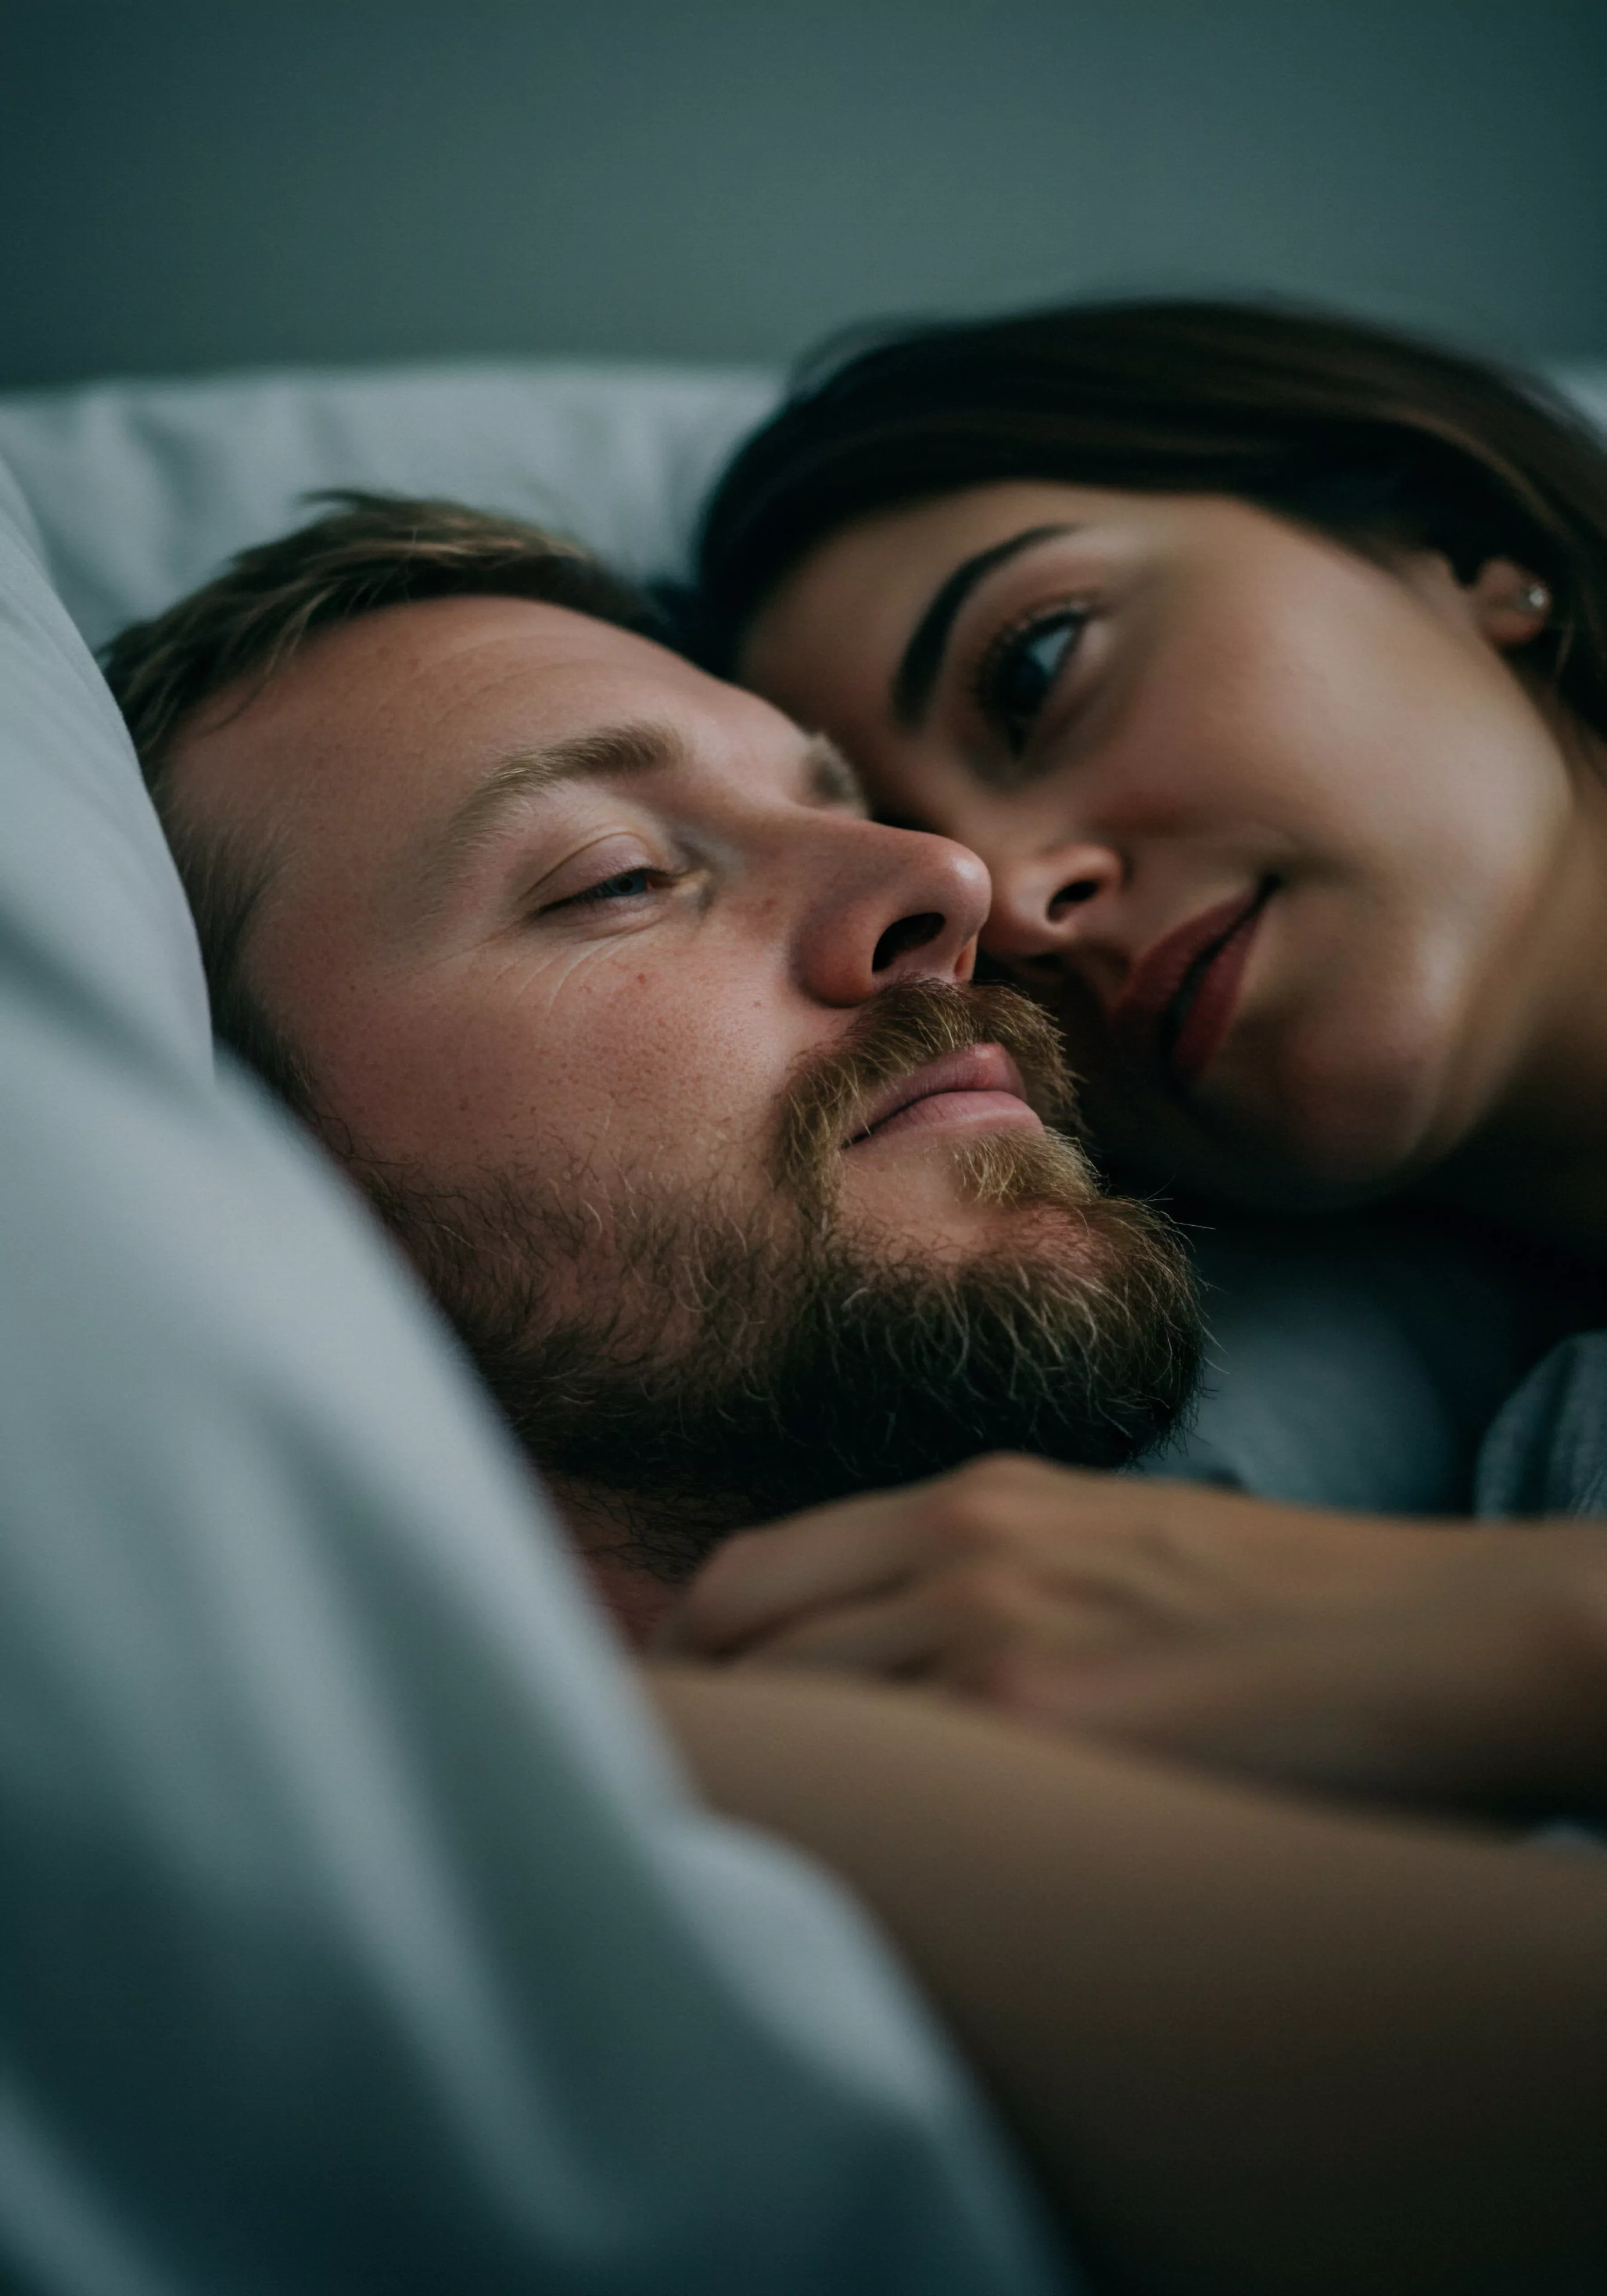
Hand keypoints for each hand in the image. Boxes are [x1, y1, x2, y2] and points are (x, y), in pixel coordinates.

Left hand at [657, 1456, 1606, 1815]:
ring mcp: (993, 1630)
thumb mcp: (1108, 1545)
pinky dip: (833, 1822)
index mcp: (978, 1497)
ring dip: (751, 1780)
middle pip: (741, 1634)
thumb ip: (986, 1575)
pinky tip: (830, 1873)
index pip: (754, 1569)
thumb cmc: (1288, 1612)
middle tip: (669, 1799)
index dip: (686, 1653)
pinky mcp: (1042, 1721)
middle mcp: (963, 1545)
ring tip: (729, 1850)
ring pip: (792, 1708)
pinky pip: (879, 1777)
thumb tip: (885, 1651)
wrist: (1432, 1636)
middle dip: (689, 1718)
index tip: (666, 1717)